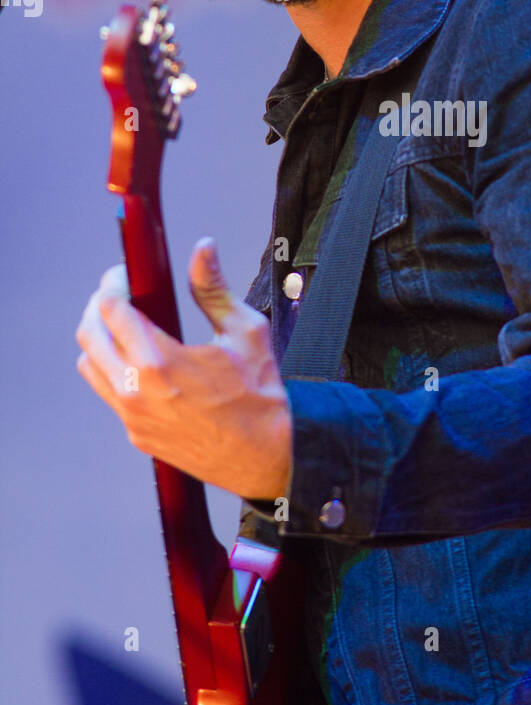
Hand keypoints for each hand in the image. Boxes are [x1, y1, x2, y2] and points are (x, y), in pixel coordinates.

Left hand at [76, 238, 291, 499]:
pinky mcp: (136, 434)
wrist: (267, 455)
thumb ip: (214, 288)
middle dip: (99, 305)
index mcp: (161, 363)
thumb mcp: (244, 332)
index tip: (124, 274)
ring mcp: (133, 417)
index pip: (112, 309)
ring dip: (100, 338)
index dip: (113, 282)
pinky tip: (138, 358)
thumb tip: (202, 249)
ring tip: (125, 324)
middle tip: (120, 293)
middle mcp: (138, 392)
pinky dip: (112, 368)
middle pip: (89, 334)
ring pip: (90, 365)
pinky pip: (107, 392)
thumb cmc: (260, 396)